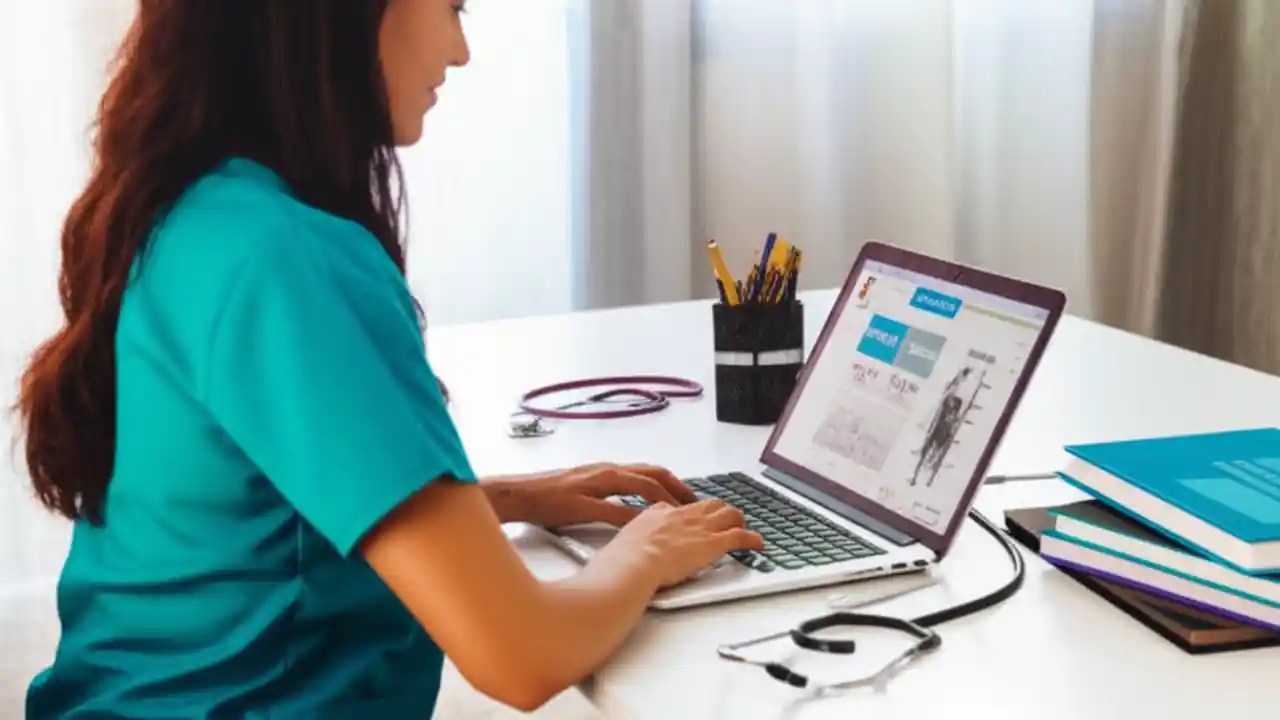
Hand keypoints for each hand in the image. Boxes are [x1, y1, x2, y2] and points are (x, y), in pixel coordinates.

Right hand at [485, 463, 698, 527]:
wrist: (517, 494)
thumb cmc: (547, 496)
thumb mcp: (585, 492)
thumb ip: (608, 498)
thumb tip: (632, 512)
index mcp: (607, 470)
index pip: (649, 472)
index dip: (673, 483)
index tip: (691, 497)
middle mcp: (606, 471)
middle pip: (653, 474)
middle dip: (678, 488)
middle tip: (697, 505)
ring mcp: (595, 484)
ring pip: (640, 485)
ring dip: (664, 499)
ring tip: (681, 515)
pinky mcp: (582, 501)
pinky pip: (614, 508)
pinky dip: (634, 516)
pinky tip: (647, 528)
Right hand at [596, 499, 763, 588]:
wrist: (633, 564)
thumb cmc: (623, 560)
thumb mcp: (620, 544)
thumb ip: (626, 545)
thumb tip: (619, 555)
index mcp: (657, 514)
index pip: (678, 506)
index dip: (688, 513)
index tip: (690, 520)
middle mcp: (681, 516)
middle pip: (708, 504)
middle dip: (718, 511)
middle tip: (723, 521)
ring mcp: (699, 528)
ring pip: (728, 513)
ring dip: (738, 520)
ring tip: (743, 528)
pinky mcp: (713, 543)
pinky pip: (740, 536)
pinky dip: (752, 539)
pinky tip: (758, 544)